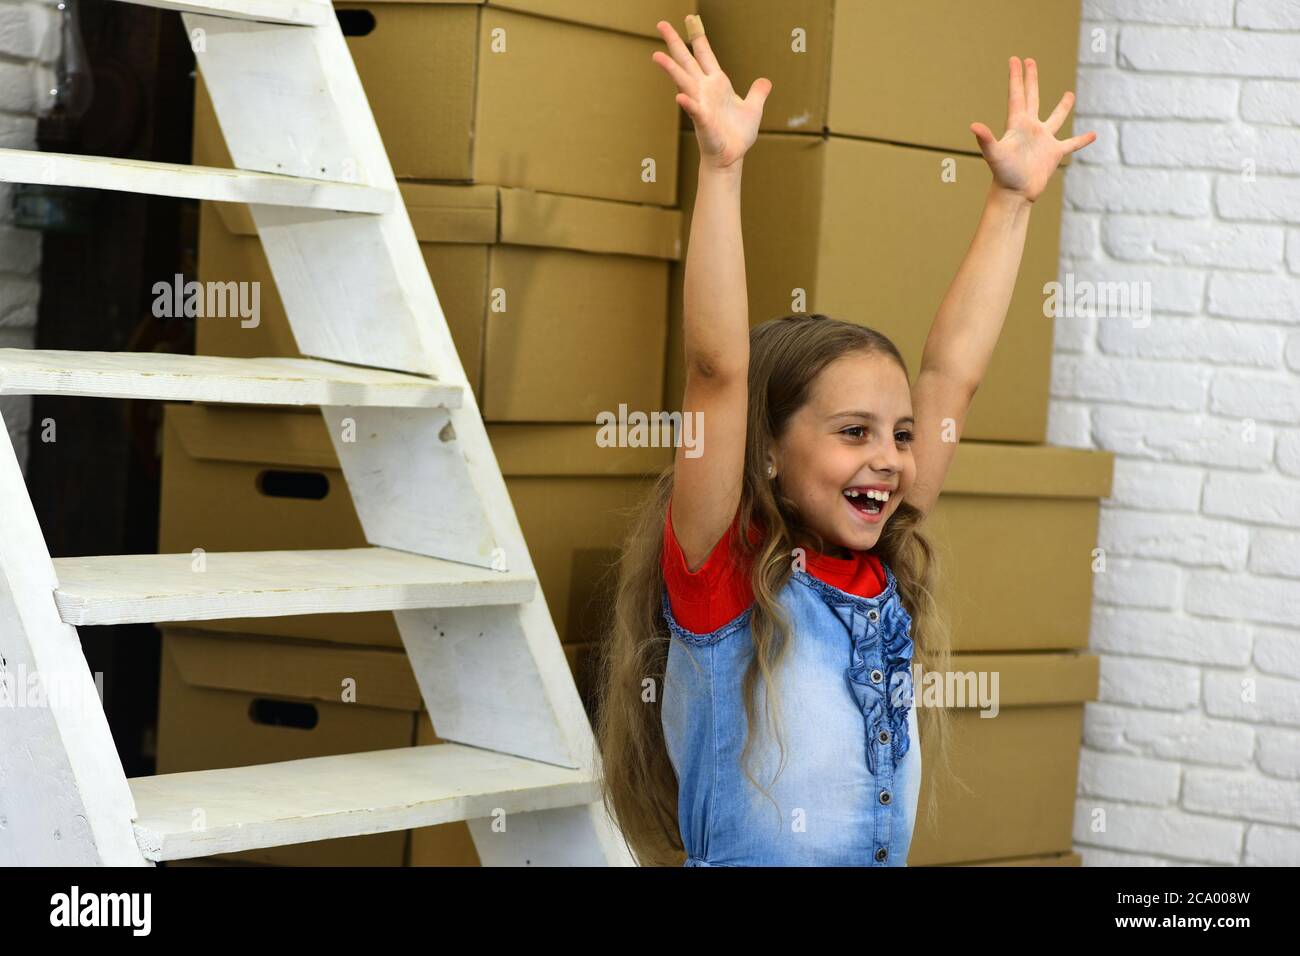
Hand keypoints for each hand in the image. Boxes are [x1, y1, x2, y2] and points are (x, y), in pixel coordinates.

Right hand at [652, 17, 771, 169]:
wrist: (732, 157)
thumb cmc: (737, 135)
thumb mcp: (753, 109)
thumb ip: (757, 93)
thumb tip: (766, 81)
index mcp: (717, 83)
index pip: (705, 54)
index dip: (698, 36)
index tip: (689, 19)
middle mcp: (705, 90)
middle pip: (687, 61)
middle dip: (675, 43)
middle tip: (661, 24)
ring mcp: (701, 105)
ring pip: (684, 82)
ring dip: (671, 69)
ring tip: (657, 56)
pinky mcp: (704, 122)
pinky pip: (695, 111)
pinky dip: (689, 104)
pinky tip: (680, 97)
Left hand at [970, 56, 1095, 202]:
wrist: (1014, 194)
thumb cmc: (1003, 174)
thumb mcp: (994, 154)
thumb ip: (986, 139)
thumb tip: (973, 125)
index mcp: (1017, 124)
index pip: (1017, 94)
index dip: (1016, 77)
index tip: (1016, 59)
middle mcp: (1030, 128)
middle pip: (1032, 98)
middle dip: (1031, 80)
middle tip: (1030, 61)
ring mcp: (1043, 140)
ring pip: (1055, 119)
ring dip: (1063, 107)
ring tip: (1070, 94)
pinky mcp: (1054, 154)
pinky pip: (1071, 144)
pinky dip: (1081, 140)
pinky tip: (1092, 135)